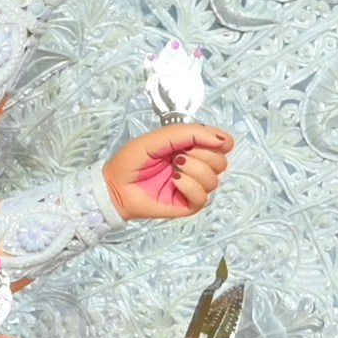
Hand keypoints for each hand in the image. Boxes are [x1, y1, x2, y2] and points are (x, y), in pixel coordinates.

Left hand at [106, 123, 232, 219]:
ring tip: (174, 168)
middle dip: (201, 154)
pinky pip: (203, 197)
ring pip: (214, 179)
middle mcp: (196, 167)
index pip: (222, 143)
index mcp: (191, 148)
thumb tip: (222, 139)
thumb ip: (189, 133)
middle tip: (178, 155)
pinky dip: (189, 186)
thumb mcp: (159, 138)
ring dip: (193, 170)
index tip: (206, 140)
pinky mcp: (188, 204)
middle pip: (221, 162)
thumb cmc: (132, 160)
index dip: (219, 140)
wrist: (115, 185)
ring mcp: (193, 187)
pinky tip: (174, 181)